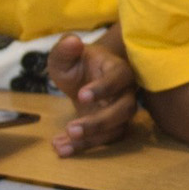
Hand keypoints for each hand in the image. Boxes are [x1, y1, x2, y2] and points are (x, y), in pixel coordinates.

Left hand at [46, 30, 138, 156]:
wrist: (85, 77)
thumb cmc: (78, 63)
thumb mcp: (65, 56)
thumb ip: (65, 49)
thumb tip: (72, 42)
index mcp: (118, 69)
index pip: (119, 77)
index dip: (104, 87)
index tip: (80, 95)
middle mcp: (126, 92)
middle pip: (125, 109)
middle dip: (99, 122)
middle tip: (71, 129)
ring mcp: (121, 112)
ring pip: (117, 129)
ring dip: (91, 140)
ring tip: (62, 145)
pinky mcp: (113, 127)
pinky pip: (106, 141)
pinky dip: (84, 147)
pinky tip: (62, 148)